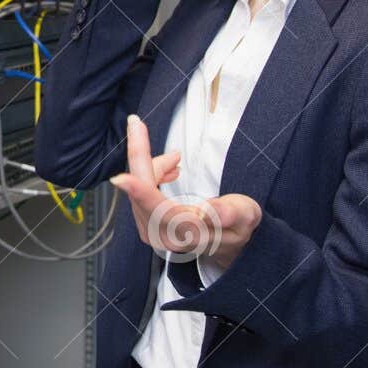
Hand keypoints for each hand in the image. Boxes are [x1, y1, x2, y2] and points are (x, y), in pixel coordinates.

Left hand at [108, 114, 262, 270]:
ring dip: (153, 166)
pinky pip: (139, 192)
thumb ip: (228, 213)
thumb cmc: (236, 226)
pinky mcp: (146, 224)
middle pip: (142, 192)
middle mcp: (164, 236)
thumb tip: (208, 210)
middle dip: (140, 156)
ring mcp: (152, 231)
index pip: (161, 212)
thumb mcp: (245, 216)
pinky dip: (152, 174)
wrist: (227, 242)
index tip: (122, 178)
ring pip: (139, 189)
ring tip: (175, 159)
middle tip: (136, 125)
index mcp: (189, 234)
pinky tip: (169, 169)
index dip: (141, 192)